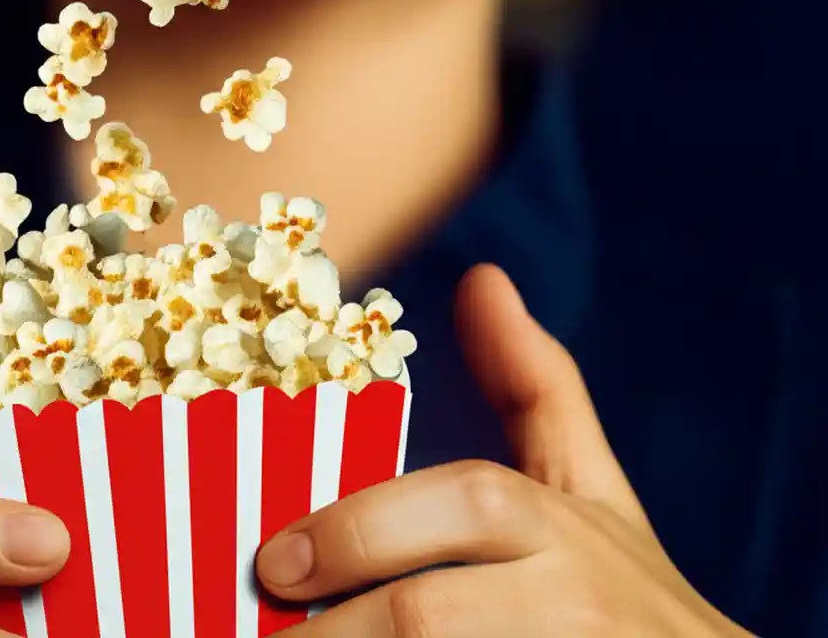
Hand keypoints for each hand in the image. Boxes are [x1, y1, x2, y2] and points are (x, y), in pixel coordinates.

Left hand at [256, 265, 752, 636]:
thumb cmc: (618, 582)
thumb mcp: (588, 483)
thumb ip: (536, 386)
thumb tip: (483, 280)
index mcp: (559, 527)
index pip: (464, 505)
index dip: (358, 529)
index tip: (277, 561)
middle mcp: (568, 602)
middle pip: (426, 614)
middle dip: (334, 629)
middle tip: (265, 635)